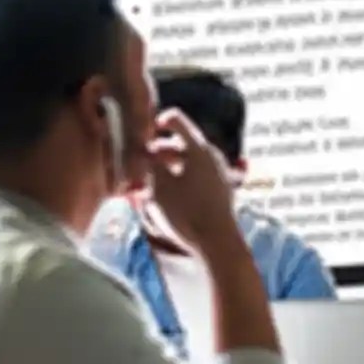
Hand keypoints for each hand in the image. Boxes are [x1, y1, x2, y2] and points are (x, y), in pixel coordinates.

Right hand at [145, 109, 238, 254]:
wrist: (218, 242)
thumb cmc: (186, 212)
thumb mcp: (159, 186)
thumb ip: (149, 163)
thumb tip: (144, 150)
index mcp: (199, 149)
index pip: (177, 120)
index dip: (158, 120)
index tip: (145, 130)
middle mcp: (213, 156)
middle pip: (183, 142)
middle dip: (160, 148)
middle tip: (142, 160)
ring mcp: (219, 172)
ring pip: (190, 159)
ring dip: (169, 164)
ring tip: (150, 179)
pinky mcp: (220, 189)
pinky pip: (198, 174)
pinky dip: (181, 175)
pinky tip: (167, 192)